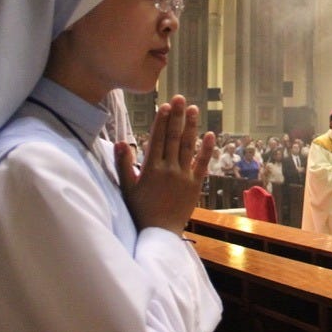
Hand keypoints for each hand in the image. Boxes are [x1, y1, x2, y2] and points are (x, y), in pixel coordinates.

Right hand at [115, 95, 215, 233]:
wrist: (159, 233)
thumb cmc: (140, 210)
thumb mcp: (127, 188)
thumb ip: (124, 165)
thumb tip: (121, 142)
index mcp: (151, 168)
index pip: (158, 139)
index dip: (162, 121)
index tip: (166, 105)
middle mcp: (169, 169)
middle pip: (174, 137)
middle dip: (177, 116)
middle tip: (181, 98)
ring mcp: (184, 176)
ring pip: (189, 146)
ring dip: (191, 126)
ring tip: (194, 109)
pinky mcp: (195, 184)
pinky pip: (202, 164)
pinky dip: (207, 149)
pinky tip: (210, 134)